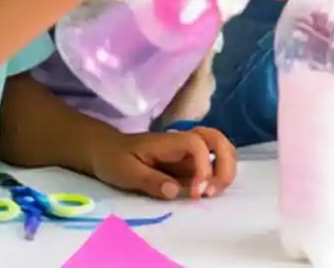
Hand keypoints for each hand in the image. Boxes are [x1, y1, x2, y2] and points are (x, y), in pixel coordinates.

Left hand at [90, 126, 236, 199]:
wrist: (107, 151)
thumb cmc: (114, 159)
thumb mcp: (125, 172)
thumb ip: (150, 180)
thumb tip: (174, 191)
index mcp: (168, 142)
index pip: (197, 144)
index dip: (202, 166)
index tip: (196, 192)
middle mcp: (184, 143)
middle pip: (218, 140)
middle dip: (225, 165)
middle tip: (213, 192)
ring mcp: (188, 153)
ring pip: (221, 150)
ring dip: (226, 170)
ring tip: (214, 193)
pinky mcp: (189, 165)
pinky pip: (212, 165)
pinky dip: (219, 176)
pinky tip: (210, 192)